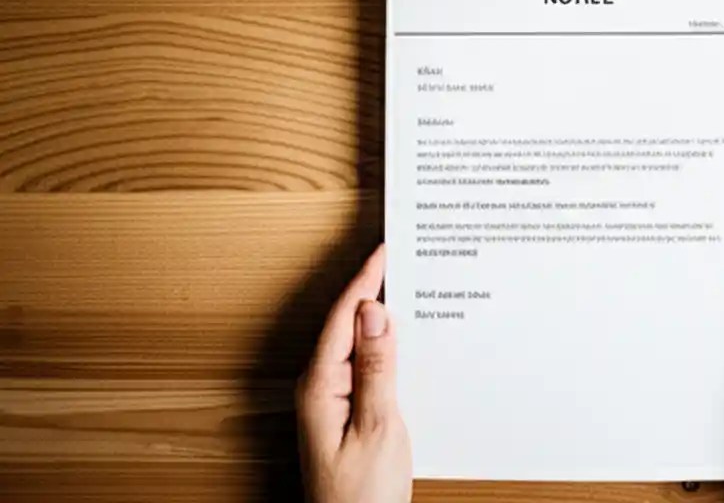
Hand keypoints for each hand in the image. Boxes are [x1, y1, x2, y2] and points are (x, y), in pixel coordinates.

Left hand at [296, 245, 411, 502]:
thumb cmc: (361, 497)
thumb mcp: (377, 427)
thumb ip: (376, 367)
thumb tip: (374, 312)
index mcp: (320, 386)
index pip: (344, 316)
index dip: (365, 278)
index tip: (385, 248)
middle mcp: (319, 389)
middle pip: (345, 324)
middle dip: (370, 289)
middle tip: (397, 256)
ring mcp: (330, 402)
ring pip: (354, 344)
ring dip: (377, 316)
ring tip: (402, 286)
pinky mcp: (343, 415)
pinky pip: (361, 366)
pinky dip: (381, 346)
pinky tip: (398, 340)